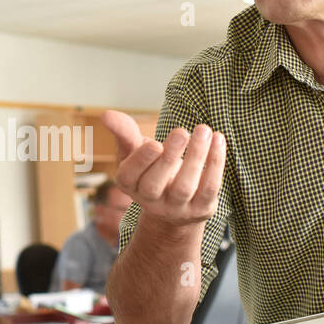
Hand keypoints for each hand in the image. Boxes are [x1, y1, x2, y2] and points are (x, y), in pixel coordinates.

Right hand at [102, 110, 225, 227]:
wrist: (175, 206)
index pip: (129, 177)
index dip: (141, 161)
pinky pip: (209, 188)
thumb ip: (124, 132)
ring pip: (185, 186)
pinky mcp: (201, 209)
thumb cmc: (151, 169)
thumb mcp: (134, 151)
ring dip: (196, 156)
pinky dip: (215, 164)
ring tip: (204, 129)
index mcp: (130, 185)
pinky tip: (218, 140)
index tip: (154, 143)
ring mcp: (176, 208)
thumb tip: (106, 114)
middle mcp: (150, 201)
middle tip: (181, 132)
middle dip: (168, 158)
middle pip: (155, 185)